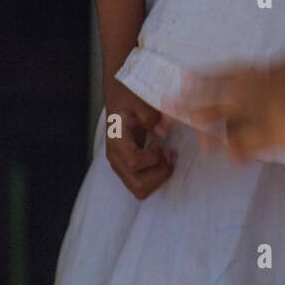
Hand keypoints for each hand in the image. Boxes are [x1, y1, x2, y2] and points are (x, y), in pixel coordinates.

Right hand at [104, 77, 174, 198]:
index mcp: (116, 139)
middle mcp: (115, 156)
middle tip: (169, 155)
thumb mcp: (139, 97)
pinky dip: (156, 176)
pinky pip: (141, 183)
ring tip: (167, 157)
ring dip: (158, 177)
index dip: (153, 157)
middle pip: (137, 185)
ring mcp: (120, 164)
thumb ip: (149, 113)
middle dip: (159, 174)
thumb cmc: (129, 95)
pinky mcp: (126, 166)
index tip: (162, 144)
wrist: (119, 95)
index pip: (133, 162)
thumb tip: (161, 132)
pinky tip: (162, 158)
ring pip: (139, 189)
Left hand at [163, 62, 284, 162]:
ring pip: (229, 118)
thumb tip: (277, 70)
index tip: (188, 76)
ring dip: (210, 126)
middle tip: (169, 101)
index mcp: (274, 70)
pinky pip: (248, 142)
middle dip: (194, 97)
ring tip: (195, 135)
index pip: (233, 71)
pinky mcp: (276, 132)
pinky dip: (237, 150)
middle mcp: (265, 87)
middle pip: (221, 91)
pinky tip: (229, 158)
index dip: (209, 75)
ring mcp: (268, 110)